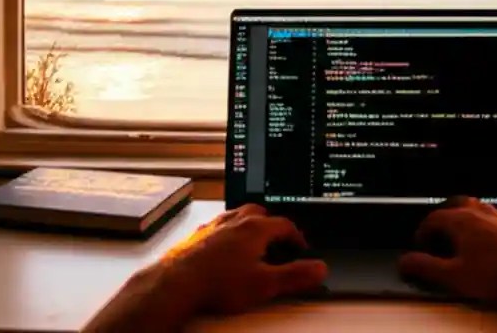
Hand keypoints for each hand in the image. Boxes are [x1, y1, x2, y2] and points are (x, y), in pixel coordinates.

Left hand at [84, 205, 326, 331]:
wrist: (176, 283)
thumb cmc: (218, 283)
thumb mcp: (265, 285)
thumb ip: (295, 276)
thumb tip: (320, 269)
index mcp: (255, 229)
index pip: (284, 224)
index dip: (296, 236)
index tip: (301, 247)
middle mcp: (234, 221)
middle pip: (260, 212)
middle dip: (272, 224)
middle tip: (278, 240)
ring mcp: (214, 226)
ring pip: (237, 215)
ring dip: (249, 224)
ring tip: (254, 239)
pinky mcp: (197, 235)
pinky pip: (218, 225)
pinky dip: (227, 231)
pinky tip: (225, 246)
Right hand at [398, 196, 496, 305]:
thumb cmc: (496, 273)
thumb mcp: (453, 276)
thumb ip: (426, 268)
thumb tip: (405, 262)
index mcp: (461, 220)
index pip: (433, 218)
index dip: (423, 231)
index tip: (420, 244)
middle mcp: (479, 213)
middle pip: (454, 204)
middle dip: (442, 216)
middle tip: (436, 232)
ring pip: (474, 206)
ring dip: (462, 215)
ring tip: (458, 231)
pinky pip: (490, 214)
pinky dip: (480, 221)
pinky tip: (484, 237)